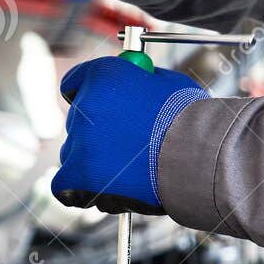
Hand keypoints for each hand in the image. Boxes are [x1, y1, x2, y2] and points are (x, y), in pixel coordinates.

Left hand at [52, 56, 207, 214]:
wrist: (199, 155)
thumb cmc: (191, 119)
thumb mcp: (164, 84)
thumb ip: (137, 84)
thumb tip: (133, 89)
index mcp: (103, 75)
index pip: (76, 83)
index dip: (91, 95)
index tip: (104, 106)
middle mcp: (85, 105)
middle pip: (78, 122)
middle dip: (98, 132)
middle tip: (126, 144)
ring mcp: (81, 143)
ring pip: (73, 154)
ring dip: (93, 162)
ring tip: (127, 170)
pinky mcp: (80, 177)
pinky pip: (63, 185)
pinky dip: (78, 189)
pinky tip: (101, 188)